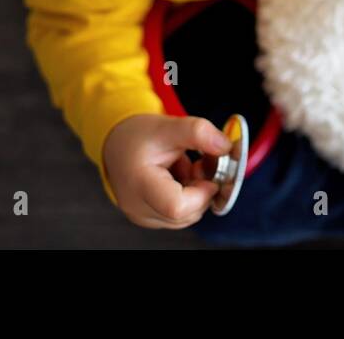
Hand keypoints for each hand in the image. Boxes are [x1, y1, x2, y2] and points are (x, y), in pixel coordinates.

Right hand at [103, 114, 232, 228]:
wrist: (116, 144)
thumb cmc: (137, 136)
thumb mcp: (167, 125)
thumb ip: (198, 133)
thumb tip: (227, 147)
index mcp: (139, 184)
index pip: (177, 206)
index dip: (201, 192)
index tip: (205, 169)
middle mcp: (139, 208)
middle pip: (187, 214)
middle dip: (203, 188)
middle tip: (199, 161)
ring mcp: (144, 216)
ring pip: (188, 216)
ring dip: (197, 191)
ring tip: (186, 166)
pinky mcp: (151, 217)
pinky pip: (181, 214)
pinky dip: (189, 196)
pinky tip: (180, 176)